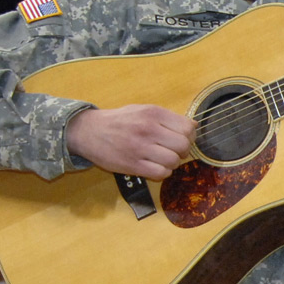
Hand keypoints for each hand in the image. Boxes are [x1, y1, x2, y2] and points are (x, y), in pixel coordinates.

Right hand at [67, 105, 195, 178]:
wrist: (89, 131)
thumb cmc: (119, 121)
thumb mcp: (143, 110)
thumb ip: (168, 118)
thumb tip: (194, 126)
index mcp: (153, 113)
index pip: (187, 128)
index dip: (190, 136)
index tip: (183, 138)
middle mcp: (148, 129)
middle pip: (183, 145)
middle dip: (183, 151)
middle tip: (174, 151)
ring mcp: (140, 148)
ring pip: (174, 161)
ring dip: (172, 163)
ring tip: (163, 159)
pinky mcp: (132, 165)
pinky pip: (161, 173)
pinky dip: (162, 172)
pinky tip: (155, 166)